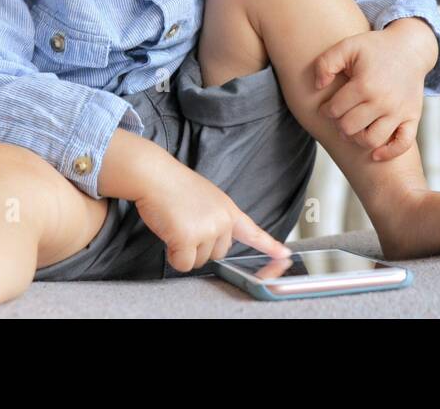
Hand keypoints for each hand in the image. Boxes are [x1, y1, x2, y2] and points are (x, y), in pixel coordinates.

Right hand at [132, 158, 290, 273]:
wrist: (155, 175)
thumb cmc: (173, 185)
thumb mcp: (205, 198)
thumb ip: (215, 217)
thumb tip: (211, 239)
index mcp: (228, 209)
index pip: (252, 231)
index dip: (269, 245)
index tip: (284, 253)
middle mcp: (223, 221)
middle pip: (218, 254)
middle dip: (199, 246)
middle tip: (185, 224)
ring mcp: (208, 230)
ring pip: (199, 261)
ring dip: (184, 250)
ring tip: (175, 225)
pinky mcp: (189, 239)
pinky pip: (183, 263)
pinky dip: (173, 255)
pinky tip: (169, 233)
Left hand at [312, 17, 436, 161]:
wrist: (410, 49)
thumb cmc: (374, 48)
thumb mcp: (347, 46)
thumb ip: (325, 63)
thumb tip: (318, 86)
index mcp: (364, 84)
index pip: (335, 110)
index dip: (326, 110)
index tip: (327, 107)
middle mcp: (382, 101)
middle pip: (349, 128)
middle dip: (339, 124)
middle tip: (339, 117)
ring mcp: (399, 111)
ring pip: (371, 140)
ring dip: (357, 139)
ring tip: (354, 129)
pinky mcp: (412, 117)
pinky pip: (402, 144)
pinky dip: (388, 152)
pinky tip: (375, 153)